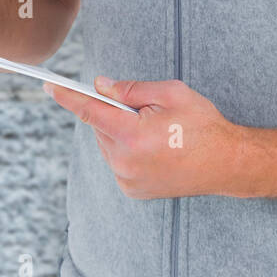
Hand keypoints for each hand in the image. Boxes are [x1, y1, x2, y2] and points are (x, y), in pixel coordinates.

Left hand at [42, 76, 244, 198]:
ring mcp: (128, 179)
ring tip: (157, 133)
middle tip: (147, 111)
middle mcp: (125, 161)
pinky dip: (127, 150)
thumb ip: (130, 89)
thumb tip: (101, 87)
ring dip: (121, 133)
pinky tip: (155, 149)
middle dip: (115, 113)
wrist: (227, 164)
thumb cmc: (203, 125)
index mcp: (132, 135)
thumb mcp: (170, 93)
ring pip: (108, 144)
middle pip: (101, 126)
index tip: (49, 87)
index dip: (67, 96)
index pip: (89, 110)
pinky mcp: (133, 190)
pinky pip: (117, 161)